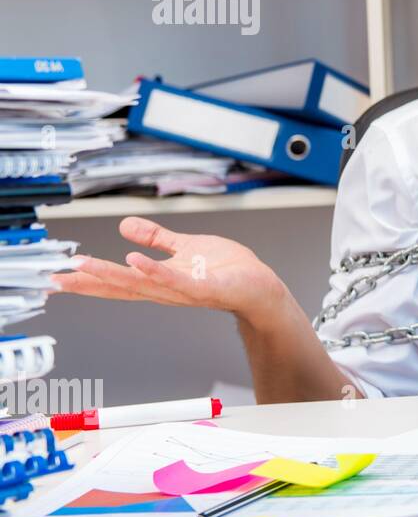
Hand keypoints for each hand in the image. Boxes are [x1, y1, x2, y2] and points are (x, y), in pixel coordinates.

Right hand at [52, 216, 290, 325]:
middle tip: (58, 279)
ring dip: (113, 275)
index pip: (119, 281)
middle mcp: (167, 290)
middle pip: (123, 287)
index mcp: (160, 280)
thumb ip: (156, 239)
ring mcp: (185, 291)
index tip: (57, 277)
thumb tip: (124, 226)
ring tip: (85, 266)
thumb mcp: (185, 247)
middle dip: (90, 283)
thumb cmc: (228, 269)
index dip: (89, 280)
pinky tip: (134, 261)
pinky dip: (155, 272)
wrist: (261, 286)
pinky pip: (177, 281)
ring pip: (144, 284)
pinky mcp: (206, 288)